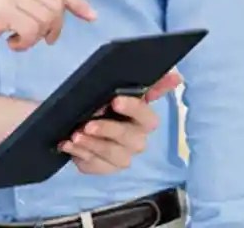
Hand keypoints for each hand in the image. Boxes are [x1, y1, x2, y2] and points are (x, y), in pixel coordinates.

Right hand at [0, 0, 95, 51]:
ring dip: (37, 37)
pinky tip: (10, 43)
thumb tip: (61, 9)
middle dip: (54, 27)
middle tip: (41, 39)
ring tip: (19, 39)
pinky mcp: (4, 10)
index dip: (77, 1)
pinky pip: (32, 31)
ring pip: (47, 19)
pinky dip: (25, 44)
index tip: (90, 16)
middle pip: (56, 5)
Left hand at [60, 70, 183, 174]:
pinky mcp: (104, 168)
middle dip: (109, 130)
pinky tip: (68, 144)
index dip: (134, 109)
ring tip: (75, 135)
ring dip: (93, 144)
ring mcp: (122, 157)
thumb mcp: (118, 90)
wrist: (77, 120)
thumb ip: (148, 85)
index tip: (115, 100)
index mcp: (144, 120)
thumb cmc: (104, 104)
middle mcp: (137, 141)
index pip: (148, 117)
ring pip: (112, 155)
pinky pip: (95, 165)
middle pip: (130, 139)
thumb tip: (175, 76)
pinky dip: (79, 154)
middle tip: (88, 123)